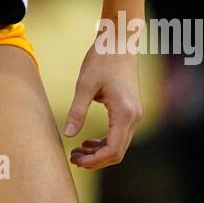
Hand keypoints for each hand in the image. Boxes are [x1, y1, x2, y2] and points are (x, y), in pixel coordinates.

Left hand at [63, 39, 142, 168]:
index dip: (95, 160)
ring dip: (100, 152)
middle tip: (73, 158)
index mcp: (125, 113)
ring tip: (77, 151)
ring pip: (120, 145)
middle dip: (96, 159)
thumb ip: (77, 111)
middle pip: (118, 152)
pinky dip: (105, 141)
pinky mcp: (131, 110)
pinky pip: (120, 134)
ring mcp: (135, 114)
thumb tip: (68, 135)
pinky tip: (88, 140)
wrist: (119, 42)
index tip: (76, 160)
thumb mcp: (85, 84)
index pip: (113, 150)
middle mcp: (134, 117)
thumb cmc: (102, 59)